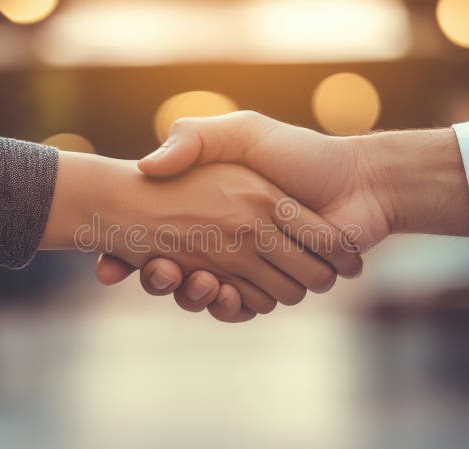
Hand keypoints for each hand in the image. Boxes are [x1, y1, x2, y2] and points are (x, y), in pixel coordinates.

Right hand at [41, 151, 355, 319]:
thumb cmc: (300, 153)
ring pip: (204, 294)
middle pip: (174, 272)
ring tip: (193, 279)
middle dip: (160, 279)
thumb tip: (145, 167)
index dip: (130, 253)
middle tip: (157, 269)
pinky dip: (228, 308)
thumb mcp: (241, 133)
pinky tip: (221, 292)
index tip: (111, 264)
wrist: (357, 183)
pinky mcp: (273, 287)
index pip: (158, 237)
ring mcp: (250, 267)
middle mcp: (227, 241)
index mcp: (214, 210)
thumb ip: (194, 139)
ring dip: (193, 294)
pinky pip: (240, 308)